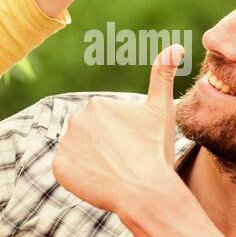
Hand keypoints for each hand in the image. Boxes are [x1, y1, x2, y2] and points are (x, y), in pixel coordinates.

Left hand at [51, 44, 182, 218]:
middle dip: (104, 148)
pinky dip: (80, 177)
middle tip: (124, 162)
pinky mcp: (59, 168)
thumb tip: (175, 46)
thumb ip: (162, 75)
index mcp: (98, 104)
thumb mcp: (161, 109)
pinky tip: (99, 181)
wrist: (145, 190)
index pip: (106, 124)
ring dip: (92, 162)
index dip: (121, 139)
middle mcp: (76, 119)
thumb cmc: (155, 149)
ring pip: (79, 153)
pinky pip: (67, 171)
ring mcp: (66, 144)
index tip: (133, 149)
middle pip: (90, 136)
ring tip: (113, 173)